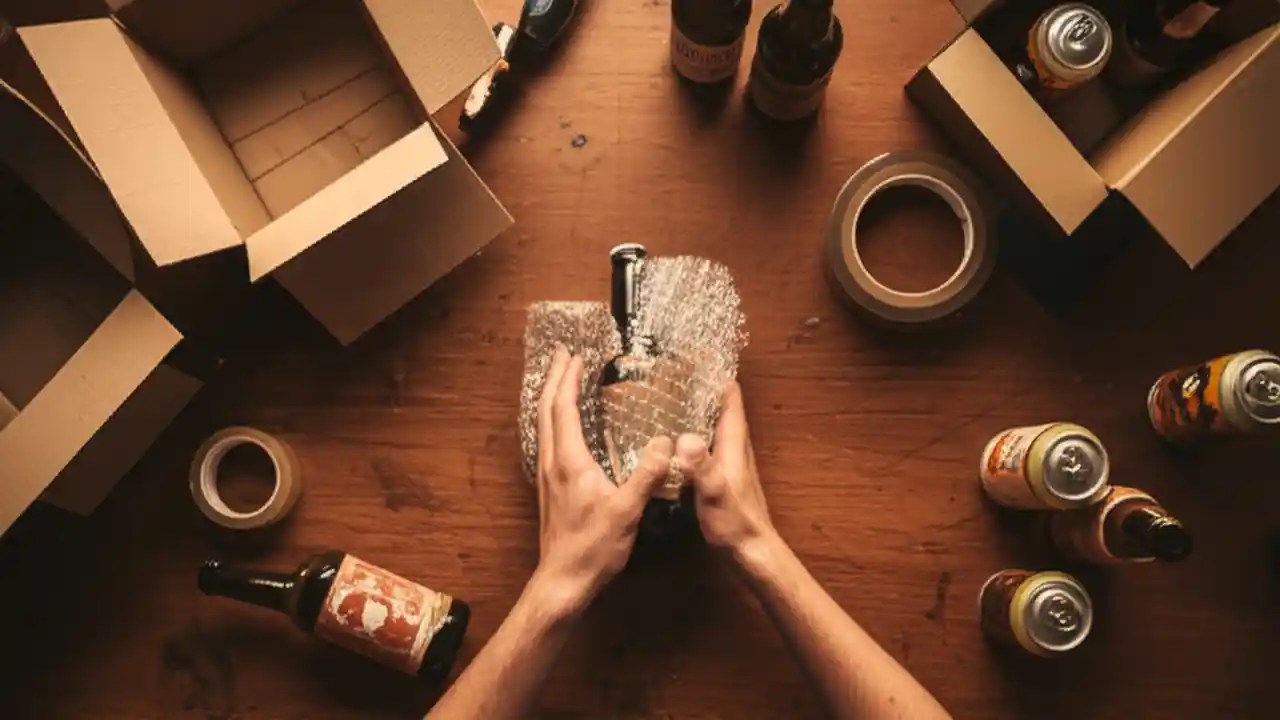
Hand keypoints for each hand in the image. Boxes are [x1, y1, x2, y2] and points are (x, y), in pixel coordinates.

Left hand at [533, 347, 673, 618]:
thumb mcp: (627, 510)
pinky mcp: (550, 490)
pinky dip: (555, 422)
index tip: (576, 355)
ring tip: (562, 381)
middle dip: (555, 379)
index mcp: (568, 461)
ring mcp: (548, 477)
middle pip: (547, 410)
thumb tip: (667, 442)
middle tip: (563, 355)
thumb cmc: (592, 548)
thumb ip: (647, 474)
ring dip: (552, 399)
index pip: (563, 408)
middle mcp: (552, 463)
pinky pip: (548, 442)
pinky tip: (566, 428)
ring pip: (544, 426)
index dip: (569, 379)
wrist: (563, 582)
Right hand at [676, 382, 776, 564]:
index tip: (697, 356)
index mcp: (734, 445)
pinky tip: (677, 443)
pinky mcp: (723, 479)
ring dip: (700, 413)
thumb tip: (686, 436)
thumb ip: (702, 466)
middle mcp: (735, 449)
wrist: (751, 553)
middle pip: (723, 410)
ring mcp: (730, 464)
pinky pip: (708, 447)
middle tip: (676, 373)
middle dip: (704, 390)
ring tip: (673, 399)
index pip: (730, 400)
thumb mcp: (713, 493)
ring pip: (716, 428)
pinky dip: (695, 437)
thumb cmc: (735, 524)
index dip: (717, 376)